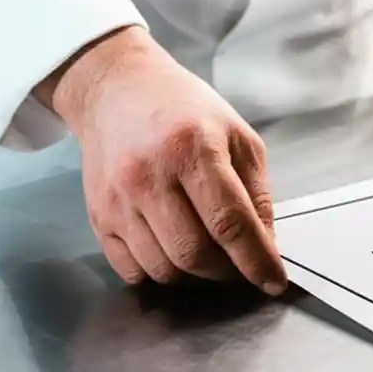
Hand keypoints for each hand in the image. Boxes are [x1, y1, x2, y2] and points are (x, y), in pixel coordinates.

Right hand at [38, 26, 287, 293]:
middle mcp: (150, 176)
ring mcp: (119, 199)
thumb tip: (266, 246)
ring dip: (194, 276)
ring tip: (208, 255)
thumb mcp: (236, 135)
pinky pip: (131, 270)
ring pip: (163, 269)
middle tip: (239, 265)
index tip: (274, 281)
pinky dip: (159, 273)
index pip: (230, 223)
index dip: (257, 260)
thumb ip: (256, 192)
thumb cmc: (184, 110)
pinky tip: (172, 251)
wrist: (117, 90)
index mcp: (193, 149)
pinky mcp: (98, 216)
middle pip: (194, 254)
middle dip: (226, 272)